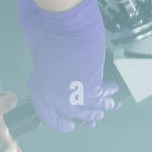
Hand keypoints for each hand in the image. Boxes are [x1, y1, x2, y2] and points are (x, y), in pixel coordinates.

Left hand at [18, 0, 118, 132]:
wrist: (67, 25)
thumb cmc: (54, 35)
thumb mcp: (44, 62)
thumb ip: (50, 78)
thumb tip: (63, 89)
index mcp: (39, 90)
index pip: (48, 116)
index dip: (60, 123)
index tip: (69, 126)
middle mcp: (53, 97)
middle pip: (72, 114)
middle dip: (85, 116)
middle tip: (94, 117)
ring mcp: (71, 95)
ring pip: (89, 109)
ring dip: (100, 107)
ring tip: (108, 104)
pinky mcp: (89, 88)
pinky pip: (100, 96)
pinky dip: (108, 93)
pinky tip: (112, 90)